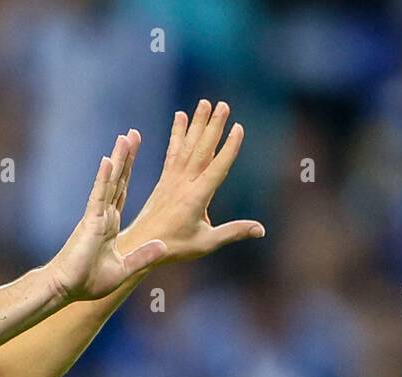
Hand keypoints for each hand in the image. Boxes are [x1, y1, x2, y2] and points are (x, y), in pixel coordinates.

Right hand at [46, 133, 166, 302]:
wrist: (64, 289)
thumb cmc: (87, 283)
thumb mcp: (124, 269)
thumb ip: (142, 256)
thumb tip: (163, 245)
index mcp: (109, 225)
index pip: (121, 191)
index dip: (128, 171)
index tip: (133, 153)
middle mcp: (103, 216)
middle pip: (117, 180)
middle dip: (125, 157)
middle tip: (132, 133)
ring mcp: (96, 216)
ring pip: (109, 182)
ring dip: (117, 159)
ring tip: (125, 136)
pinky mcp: (90, 222)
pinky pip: (98, 196)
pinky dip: (103, 179)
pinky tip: (108, 161)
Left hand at [120, 100, 263, 263]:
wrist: (139, 246)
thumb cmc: (174, 247)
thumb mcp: (206, 242)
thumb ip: (233, 232)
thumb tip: (261, 230)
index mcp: (196, 198)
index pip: (217, 167)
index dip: (229, 148)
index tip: (238, 128)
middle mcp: (183, 184)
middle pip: (202, 150)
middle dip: (213, 126)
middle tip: (223, 104)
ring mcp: (172, 180)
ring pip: (187, 146)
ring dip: (197, 124)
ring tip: (205, 103)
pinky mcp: (164, 180)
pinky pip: (172, 152)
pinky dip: (177, 134)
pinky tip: (180, 117)